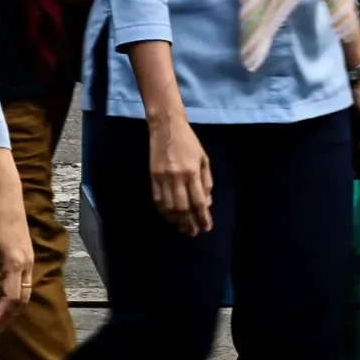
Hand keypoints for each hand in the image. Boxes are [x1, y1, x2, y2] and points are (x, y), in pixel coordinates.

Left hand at [0, 190, 34, 328]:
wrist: (8, 200)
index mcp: (15, 264)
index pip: (12, 296)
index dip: (3, 311)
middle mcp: (27, 265)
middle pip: (23, 298)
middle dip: (11, 314)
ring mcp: (30, 260)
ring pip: (27, 290)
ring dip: (16, 305)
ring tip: (3, 315)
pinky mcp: (28, 255)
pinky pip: (26, 281)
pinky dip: (18, 293)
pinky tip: (7, 295)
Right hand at [148, 114, 213, 236]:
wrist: (165, 127)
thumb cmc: (189, 142)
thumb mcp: (203, 159)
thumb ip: (206, 181)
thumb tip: (206, 203)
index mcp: (192, 173)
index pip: (198, 202)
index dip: (203, 217)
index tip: (206, 228)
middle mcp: (177, 178)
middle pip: (183, 207)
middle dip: (189, 222)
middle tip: (193, 232)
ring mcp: (162, 177)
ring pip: (169, 205)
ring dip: (176, 219)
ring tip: (182, 227)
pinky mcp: (152, 175)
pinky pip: (157, 197)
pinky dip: (163, 209)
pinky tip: (169, 215)